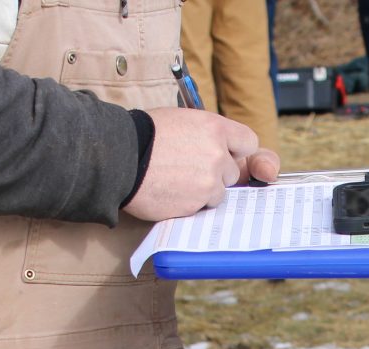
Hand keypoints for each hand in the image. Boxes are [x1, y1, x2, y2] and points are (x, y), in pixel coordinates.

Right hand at [124, 108, 278, 221]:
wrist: (119, 156)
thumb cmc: (144, 135)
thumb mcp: (181, 121)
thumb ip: (207, 135)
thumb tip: (222, 149)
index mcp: (215, 127)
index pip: (249, 143)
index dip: (236, 151)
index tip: (226, 154)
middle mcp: (218, 154)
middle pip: (232, 172)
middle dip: (215, 173)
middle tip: (188, 169)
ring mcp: (209, 181)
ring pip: (218, 192)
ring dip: (202, 190)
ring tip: (175, 179)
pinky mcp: (197, 202)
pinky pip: (202, 206)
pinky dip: (189, 203)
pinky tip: (170, 191)